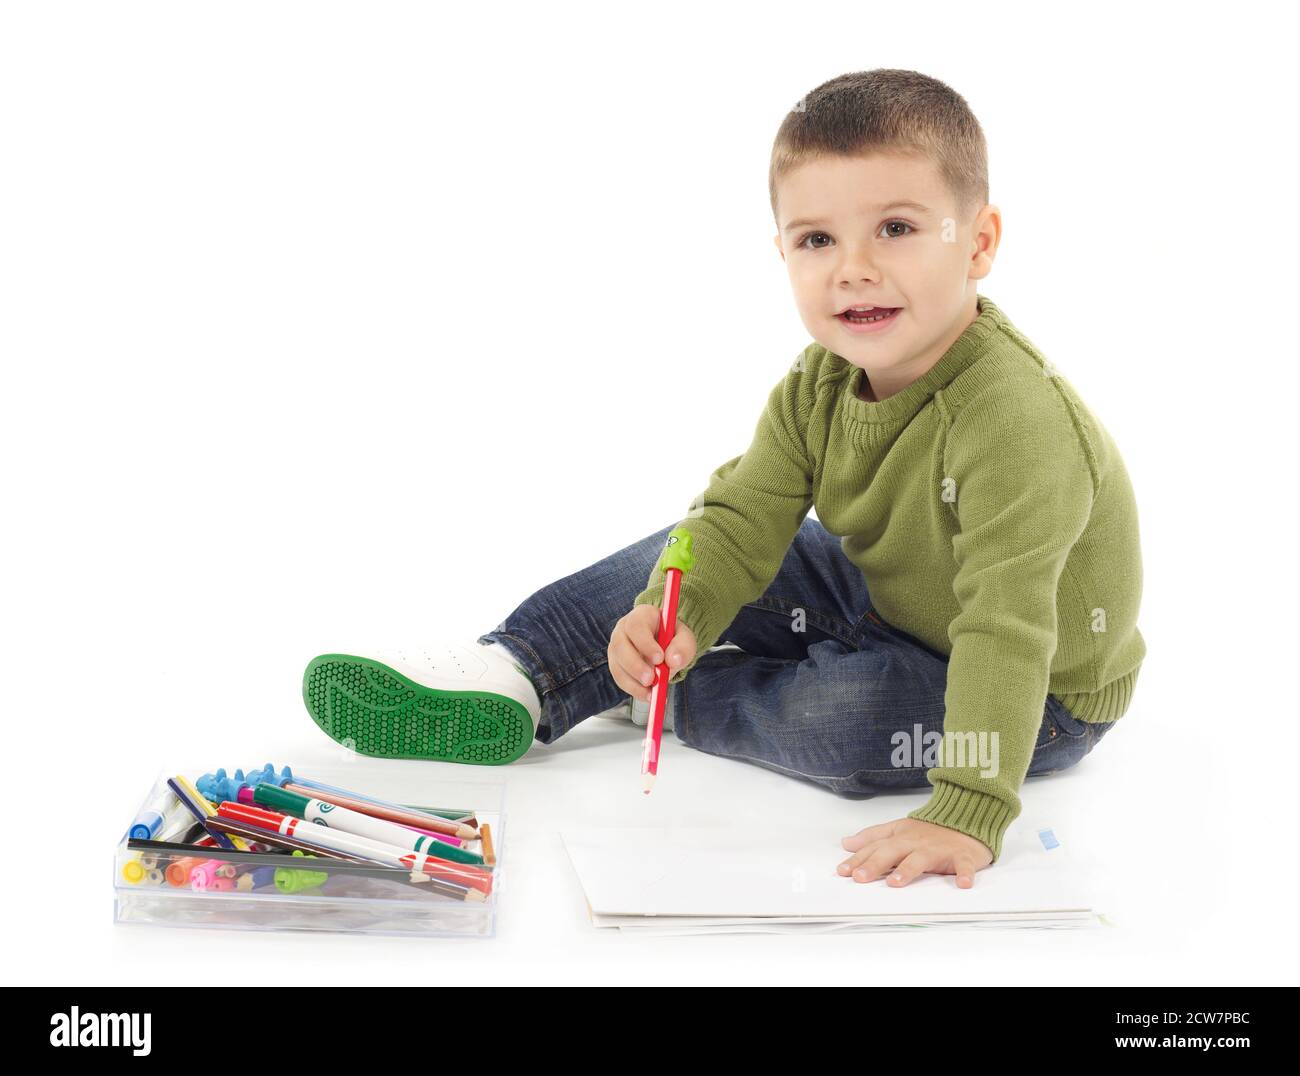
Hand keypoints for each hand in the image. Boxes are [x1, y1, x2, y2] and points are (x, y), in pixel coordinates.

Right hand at [608, 604, 696, 701]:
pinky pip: (620, 679)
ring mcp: (617, 648)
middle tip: (651, 680)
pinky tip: (648, 695)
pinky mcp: (616, 665)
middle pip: (620, 646)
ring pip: (617, 665)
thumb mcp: (685, 638)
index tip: (659, 659)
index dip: (645, 643)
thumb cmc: (673, 637)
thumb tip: (673, 661)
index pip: (636, 626)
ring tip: (651, 693)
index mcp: (640, 616)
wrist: (666, 643)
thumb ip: (683, 646)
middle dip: (635, 665)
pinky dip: (634, 690)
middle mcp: (623, 629)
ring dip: (633, 682)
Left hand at [838, 817, 992, 887]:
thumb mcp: (898, 829)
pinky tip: (962, 884)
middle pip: (892, 852)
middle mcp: (916, 843)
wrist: (966, 818)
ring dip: (908, 870)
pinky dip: (965, 874)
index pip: (875, 848)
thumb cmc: (930, 830)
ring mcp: (938, 849)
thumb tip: (846, 843)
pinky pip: (964, 866)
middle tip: (860, 877)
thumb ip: (872, 837)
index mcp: (900, 837)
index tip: (842, 871)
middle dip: (874, 864)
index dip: (858, 859)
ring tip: (895, 883)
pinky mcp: (962, 856)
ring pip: (921, 859)